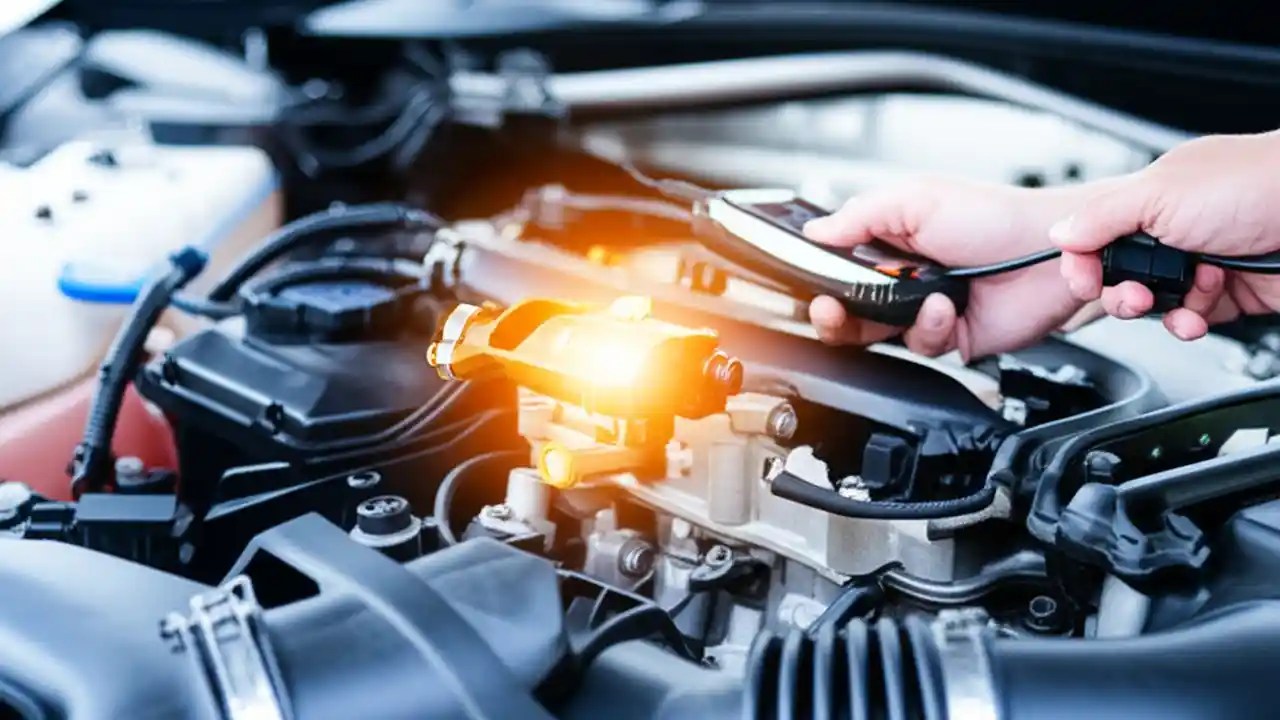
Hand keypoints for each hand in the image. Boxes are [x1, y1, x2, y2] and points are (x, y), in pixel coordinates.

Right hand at [803, 177, 1083, 359]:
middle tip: (830, 308)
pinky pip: (920, 348)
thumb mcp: (917, 199)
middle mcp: (902, 275)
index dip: (817, 279)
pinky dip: (929, 329)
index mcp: (888, 239)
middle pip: (847, 308)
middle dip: (834, 312)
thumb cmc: (997, 217)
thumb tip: (815, 231)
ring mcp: (923, 308)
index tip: (809, 285)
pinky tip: (946, 309)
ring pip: (877, 335)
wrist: (1054, 255)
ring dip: (890, 319)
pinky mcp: (948, 336)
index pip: (835, 265)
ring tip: (920, 297)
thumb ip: (859, 215)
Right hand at [1052, 131, 1279, 339]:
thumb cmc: (1257, 186)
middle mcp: (1174, 231)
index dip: (1083, 263)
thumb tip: (1060, 234)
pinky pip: (1189, 320)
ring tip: (1178, 304)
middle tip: (1134, 296)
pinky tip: (1198, 315)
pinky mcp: (1228, 295)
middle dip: (1122, 293)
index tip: (1084, 280)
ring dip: (1160, 311)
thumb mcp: (1159, 194)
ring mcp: (1201, 264)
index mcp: (1151, 200)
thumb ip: (1103, 216)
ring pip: (1155, 304)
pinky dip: (1189, 324)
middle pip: (1121, 277)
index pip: (1096, 238)